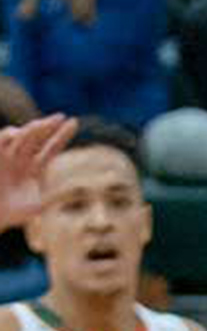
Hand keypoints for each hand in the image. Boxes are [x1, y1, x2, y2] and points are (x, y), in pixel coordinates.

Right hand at [0, 115, 77, 230]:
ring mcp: (8, 156)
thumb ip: (47, 201)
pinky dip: (6, 136)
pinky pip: (1, 142)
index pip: (53, 147)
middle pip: (38, 137)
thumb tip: (64, 195)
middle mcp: (23, 158)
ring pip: (20, 137)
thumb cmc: (12, 214)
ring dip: (29, 130)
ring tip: (39, 125)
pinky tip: (13, 134)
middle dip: (48, 126)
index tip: (74, 121)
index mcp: (37, 167)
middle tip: (59, 116)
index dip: (63, 135)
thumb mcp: (32, 208)